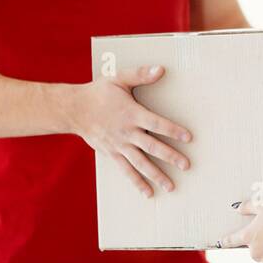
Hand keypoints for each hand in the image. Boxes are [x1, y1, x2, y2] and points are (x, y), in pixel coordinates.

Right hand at [68, 65, 191, 197]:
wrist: (74, 110)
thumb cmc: (98, 93)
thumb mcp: (119, 79)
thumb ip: (140, 74)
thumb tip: (160, 69)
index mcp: (131, 114)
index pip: (157, 124)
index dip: (173, 130)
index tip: (188, 137)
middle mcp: (127, 132)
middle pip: (152, 147)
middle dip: (171, 157)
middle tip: (186, 165)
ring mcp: (119, 146)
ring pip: (140, 164)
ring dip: (156, 175)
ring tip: (171, 186)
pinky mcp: (112, 154)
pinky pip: (126, 171)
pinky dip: (137, 182)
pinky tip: (149, 193)